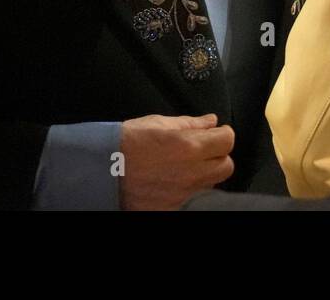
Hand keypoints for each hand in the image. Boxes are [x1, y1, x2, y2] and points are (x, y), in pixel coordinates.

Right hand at [119, 113, 234, 209]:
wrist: (102, 169)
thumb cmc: (128, 142)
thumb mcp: (159, 123)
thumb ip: (190, 123)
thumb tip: (212, 121)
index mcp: (189, 147)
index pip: (227, 140)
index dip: (222, 134)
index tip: (215, 133)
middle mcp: (192, 173)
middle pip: (226, 165)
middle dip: (217, 155)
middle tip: (202, 150)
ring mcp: (184, 194)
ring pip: (212, 184)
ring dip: (205, 174)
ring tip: (185, 167)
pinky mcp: (174, 208)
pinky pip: (195, 199)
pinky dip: (191, 191)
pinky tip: (176, 182)